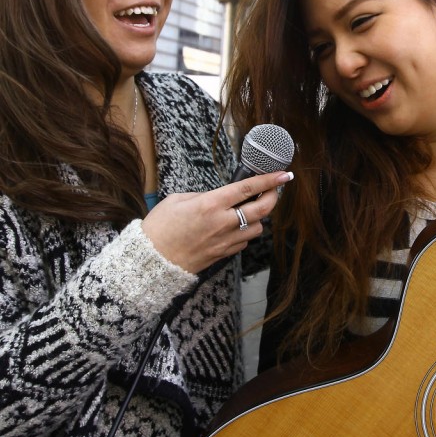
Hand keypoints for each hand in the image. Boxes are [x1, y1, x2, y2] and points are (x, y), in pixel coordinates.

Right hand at [140, 171, 292, 274]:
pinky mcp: (223, 254)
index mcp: (210, 204)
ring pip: (258, 227)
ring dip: (259, 217)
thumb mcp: (176, 200)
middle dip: (274, 196)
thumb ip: (202, 196)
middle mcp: (223, 222)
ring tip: (250, 209)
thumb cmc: (159, 228)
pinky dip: (246, 233)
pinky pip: (245, 242)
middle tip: (276, 189)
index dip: (269, 180)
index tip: (283, 174)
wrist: (151, 262)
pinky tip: (236, 227)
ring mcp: (225, 240)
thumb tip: (217, 197)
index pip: (248, 188)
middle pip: (262, 209)